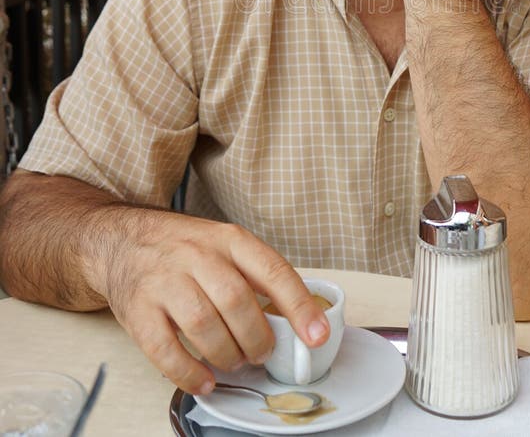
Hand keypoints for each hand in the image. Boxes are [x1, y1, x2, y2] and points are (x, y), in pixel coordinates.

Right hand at [99, 213, 329, 394]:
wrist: (123, 239)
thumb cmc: (184, 249)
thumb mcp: (224, 245)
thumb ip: (255, 277)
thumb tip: (296, 319)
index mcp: (229, 239)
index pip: (272, 270)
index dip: (299, 306)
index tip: (317, 335)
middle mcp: (197, 255)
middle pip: (237, 301)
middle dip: (257, 337)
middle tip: (261, 353)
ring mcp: (165, 281)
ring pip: (204, 325)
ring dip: (227, 355)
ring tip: (234, 362)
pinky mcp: (138, 309)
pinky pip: (165, 349)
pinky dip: (189, 372)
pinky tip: (204, 380)